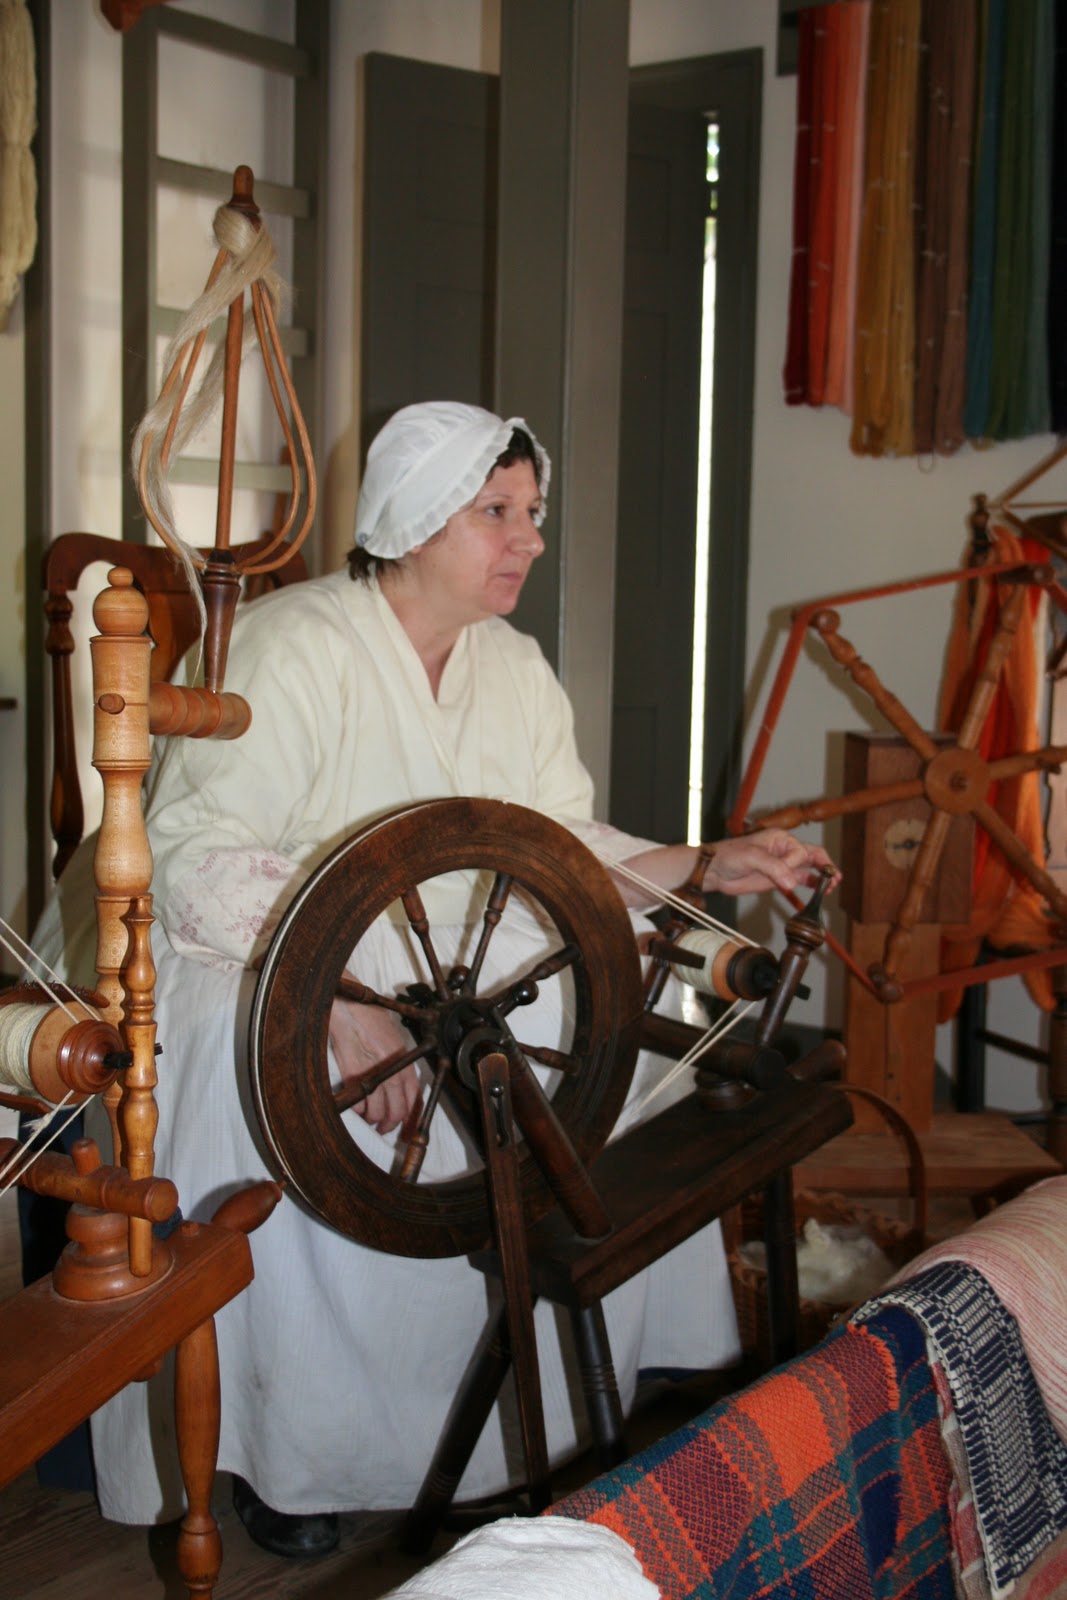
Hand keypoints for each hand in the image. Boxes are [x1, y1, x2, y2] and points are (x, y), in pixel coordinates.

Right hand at [328, 996, 421, 1134]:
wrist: (348, 1008)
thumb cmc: (369, 1017)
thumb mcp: (393, 1038)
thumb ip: (398, 1061)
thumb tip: (399, 1084)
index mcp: (404, 1061)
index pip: (413, 1098)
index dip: (410, 1117)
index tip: (406, 1126)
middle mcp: (391, 1070)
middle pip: (396, 1111)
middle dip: (390, 1124)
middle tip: (384, 1127)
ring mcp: (372, 1073)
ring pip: (376, 1112)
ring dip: (372, 1119)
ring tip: (369, 1117)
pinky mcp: (352, 1075)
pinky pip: (358, 1104)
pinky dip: (357, 1109)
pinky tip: (356, 1105)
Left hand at [704, 830, 839, 896]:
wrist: (715, 871)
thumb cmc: (729, 855)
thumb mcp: (751, 857)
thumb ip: (773, 868)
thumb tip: (792, 882)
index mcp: (780, 838)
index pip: (800, 850)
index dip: (796, 863)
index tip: (786, 873)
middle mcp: (785, 850)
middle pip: (813, 856)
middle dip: (825, 866)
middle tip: (834, 878)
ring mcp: (783, 865)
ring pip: (810, 869)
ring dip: (822, 876)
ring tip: (832, 886)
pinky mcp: (780, 879)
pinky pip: (801, 880)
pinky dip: (812, 884)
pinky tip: (820, 891)